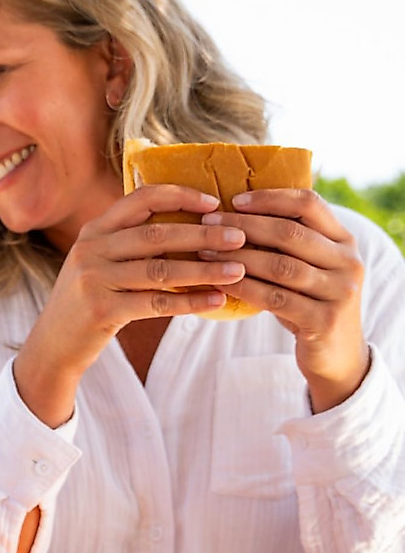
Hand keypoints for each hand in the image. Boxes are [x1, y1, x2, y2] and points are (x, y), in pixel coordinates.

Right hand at [15, 184, 246, 425]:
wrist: (54, 344)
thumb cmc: (89, 300)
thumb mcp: (100, 262)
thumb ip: (131, 242)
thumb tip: (192, 226)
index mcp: (94, 230)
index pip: (141, 199)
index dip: (180, 197)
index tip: (215, 204)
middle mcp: (91, 249)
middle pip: (157, 234)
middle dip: (203, 235)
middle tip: (240, 237)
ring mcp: (94, 280)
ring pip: (160, 270)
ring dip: (204, 270)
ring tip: (239, 270)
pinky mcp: (102, 310)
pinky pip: (156, 303)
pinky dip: (190, 301)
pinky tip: (216, 301)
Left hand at [200, 188, 369, 411]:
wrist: (335, 354)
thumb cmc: (308, 302)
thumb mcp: (306, 267)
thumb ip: (286, 243)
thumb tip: (232, 212)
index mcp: (344, 240)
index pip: (309, 204)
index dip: (270, 198)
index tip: (233, 200)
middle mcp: (348, 262)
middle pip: (290, 233)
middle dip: (244, 226)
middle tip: (208, 223)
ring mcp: (339, 292)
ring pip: (280, 266)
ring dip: (238, 256)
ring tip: (205, 251)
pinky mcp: (323, 320)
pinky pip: (274, 298)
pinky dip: (242, 287)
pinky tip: (217, 282)